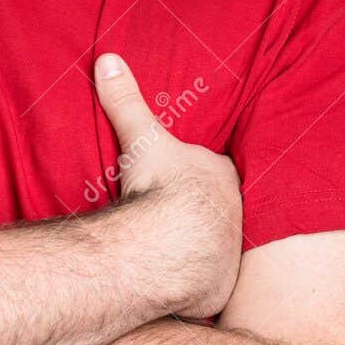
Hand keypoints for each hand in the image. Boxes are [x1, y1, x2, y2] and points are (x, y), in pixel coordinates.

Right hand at [94, 52, 242, 317]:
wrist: (172, 244)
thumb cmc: (162, 187)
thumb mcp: (142, 138)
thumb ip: (127, 100)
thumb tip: (108, 59)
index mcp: (222, 175)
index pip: (218, 169)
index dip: (204, 172)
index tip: (187, 177)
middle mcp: (236, 212)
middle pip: (225, 207)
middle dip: (209, 211)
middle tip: (181, 216)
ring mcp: (231, 251)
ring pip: (221, 246)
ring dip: (204, 248)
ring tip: (179, 252)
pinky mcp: (219, 285)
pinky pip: (209, 281)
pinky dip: (196, 282)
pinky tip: (179, 284)